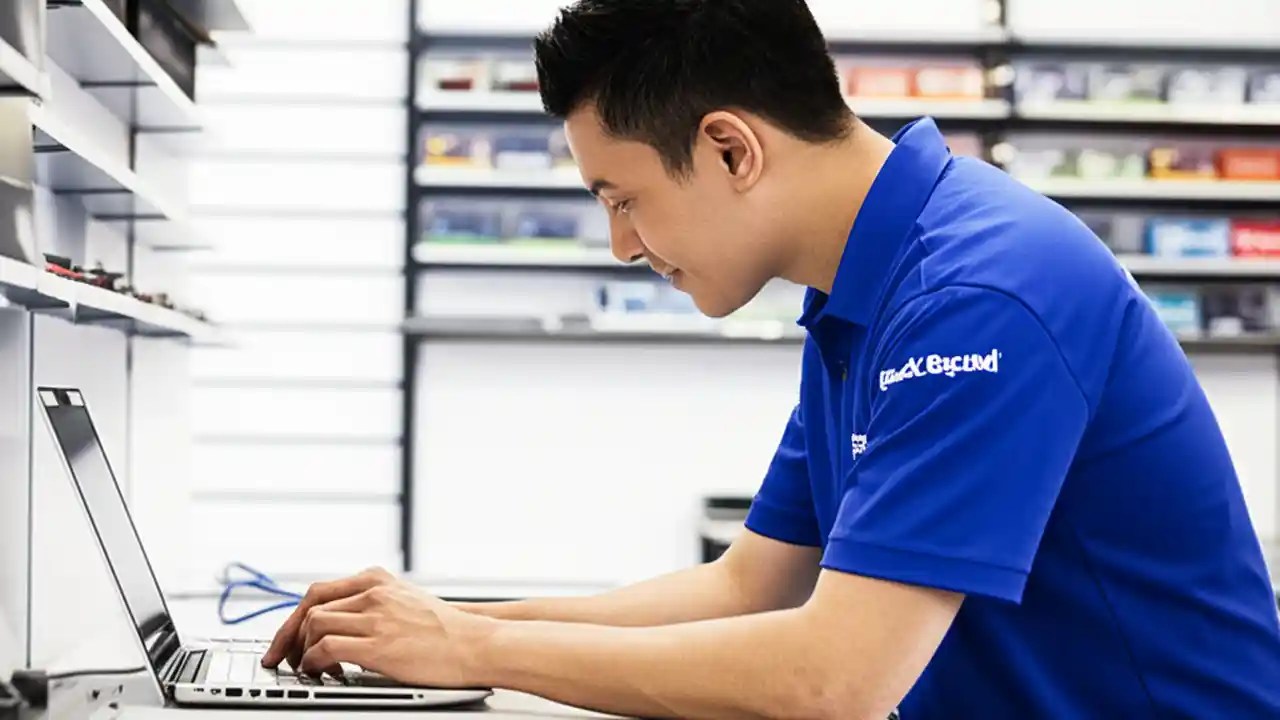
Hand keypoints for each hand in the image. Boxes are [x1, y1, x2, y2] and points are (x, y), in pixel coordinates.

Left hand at [295, 582, 494, 687]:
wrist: (477, 643)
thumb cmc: (447, 630)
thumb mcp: (406, 601)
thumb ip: (373, 604)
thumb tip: (340, 622)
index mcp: (377, 579)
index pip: (318, 592)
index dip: (293, 618)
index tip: (283, 639)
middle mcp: (373, 593)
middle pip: (309, 606)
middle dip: (288, 636)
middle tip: (282, 659)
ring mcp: (376, 617)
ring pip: (314, 625)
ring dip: (303, 651)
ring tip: (312, 670)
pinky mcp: (379, 644)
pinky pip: (328, 647)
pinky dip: (315, 662)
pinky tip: (323, 673)